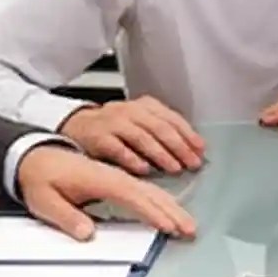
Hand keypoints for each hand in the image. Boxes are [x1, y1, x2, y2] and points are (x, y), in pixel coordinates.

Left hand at [17, 145, 196, 240]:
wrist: (33, 157)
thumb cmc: (40, 178)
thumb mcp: (45, 201)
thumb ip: (66, 217)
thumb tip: (86, 233)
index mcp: (98, 178)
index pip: (132, 196)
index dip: (152, 212)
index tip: (168, 226)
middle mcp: (111, 175)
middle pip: (149, 192)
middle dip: (171, 210)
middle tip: (190, 228)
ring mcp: (115, 175)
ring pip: (150, 189)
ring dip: (171, 205)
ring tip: (187, 222)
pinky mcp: (115, 178)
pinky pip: (144, 187)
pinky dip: (161, 197)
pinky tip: (171, 206)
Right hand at [61, 96, 204, 174]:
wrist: (77, 126)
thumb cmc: (113, 128)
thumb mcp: (139, 122)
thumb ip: (161, 132)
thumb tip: (190, 150)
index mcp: (143, 106)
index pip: (171, 118)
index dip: (188, 134)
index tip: (200, 150)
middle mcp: (129, 111)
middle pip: (159, 127)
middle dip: (179, 146)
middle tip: (191, 163)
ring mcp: (112, 123)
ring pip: (141, 137)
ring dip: (160, 154)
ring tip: (174, 168)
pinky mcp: (98, 137)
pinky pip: (118, 148)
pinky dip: (132, 159)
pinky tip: (144, 170)